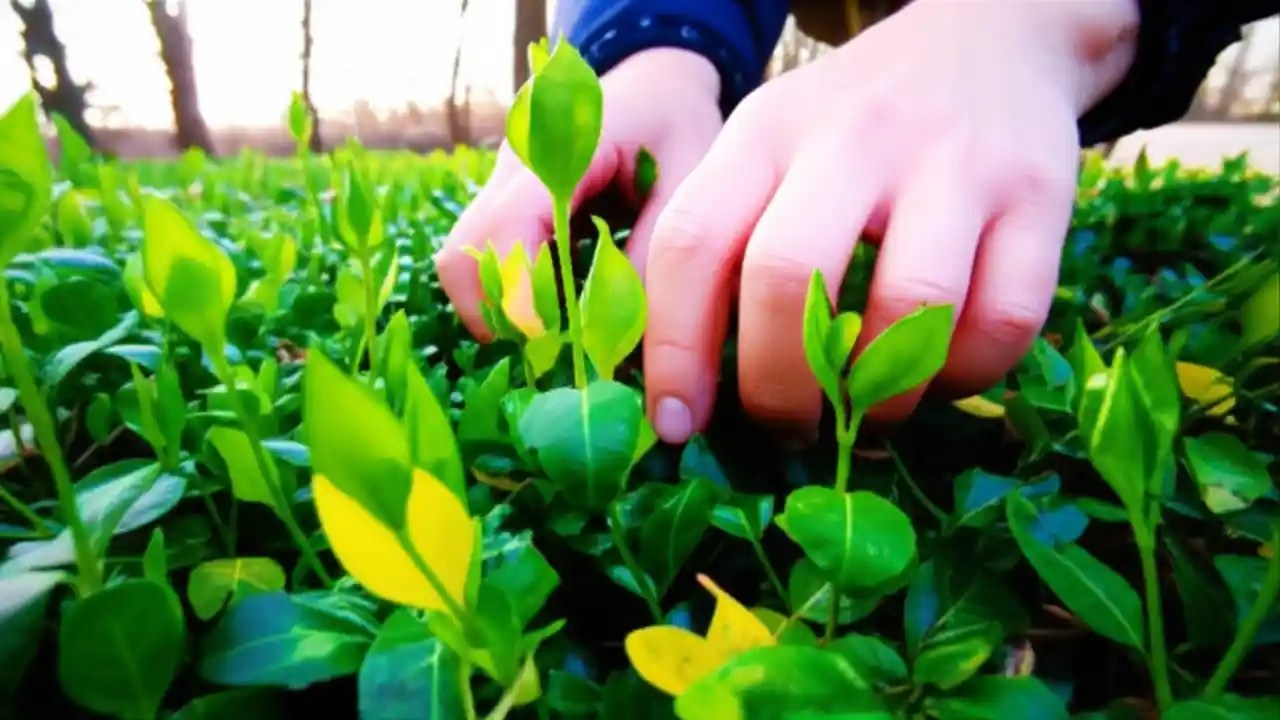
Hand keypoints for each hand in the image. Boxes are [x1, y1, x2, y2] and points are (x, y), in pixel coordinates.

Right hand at [436, 47, 723, 341]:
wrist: (654, 80)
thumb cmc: (677, 121)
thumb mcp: (688, 175)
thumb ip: (658, 245)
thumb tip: (622, 333)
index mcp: (554, 147)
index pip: (505, 232)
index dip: (523, 299)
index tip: (565, 344)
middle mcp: (510, 167)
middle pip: (464, 258)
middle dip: (506, 317)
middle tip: (564, 352)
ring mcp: (499, 186)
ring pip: (466, 264)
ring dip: (506, 310)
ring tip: (566, 334)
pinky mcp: (503, 205)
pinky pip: (486, 260)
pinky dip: (515, 294)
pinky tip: (566, 306)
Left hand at [641, 0, 1138, 443]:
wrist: (990, 38)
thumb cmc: (853, 126)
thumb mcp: (769, 147)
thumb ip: (722, 243)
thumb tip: (683, 387)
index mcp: (766, 132)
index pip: (692, 242)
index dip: (674, 349)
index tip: (674, 422)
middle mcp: (854, 139)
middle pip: (788, 278)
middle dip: (776, 387)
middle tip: (786, 429)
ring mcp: (954, 163)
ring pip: (908, 309)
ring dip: (878, 396)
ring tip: (867, 412)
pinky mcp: (1040, 195)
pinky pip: (1003, 322)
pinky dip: (964, 377)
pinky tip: (938, 376)